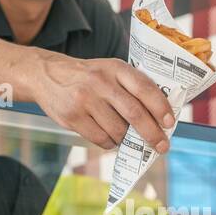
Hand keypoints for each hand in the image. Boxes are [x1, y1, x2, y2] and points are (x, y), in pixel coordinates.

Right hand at [32, 54, 175, 152]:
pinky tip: (109, 136)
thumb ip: (131, 86)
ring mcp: (85, 100)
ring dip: (126, 139)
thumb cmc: (88, 76)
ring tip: (126, 136)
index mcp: (115, 68)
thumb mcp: (109, 70)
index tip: (170, 123)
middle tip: (161, 146)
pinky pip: (101, 139)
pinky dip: (110, 143)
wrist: (46, 74)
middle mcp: (101, 82)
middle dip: (152, 134)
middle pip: (134, 113)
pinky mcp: (72, 117)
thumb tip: (159, 117)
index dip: (160, 107)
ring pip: (118, 130)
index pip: (144, 88)